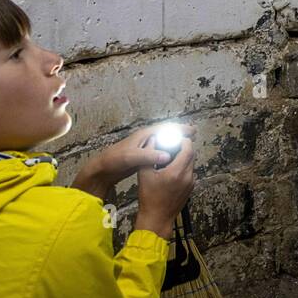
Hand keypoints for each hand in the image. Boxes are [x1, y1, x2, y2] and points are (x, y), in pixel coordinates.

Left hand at [70, 123, 194, 198]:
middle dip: (180, 133)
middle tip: (194, 136)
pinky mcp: (143, 156)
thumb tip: (168, 156)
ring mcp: (145, 147)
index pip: (166, 128)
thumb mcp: (132, 157)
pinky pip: (160, 151)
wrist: (103, 169)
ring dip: (175, 143)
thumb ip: (149, 155)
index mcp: (145, 135)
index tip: (192, 130)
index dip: (180, 128)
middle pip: (167, 133)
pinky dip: (169, 152)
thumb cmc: (115, 160)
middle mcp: (146, 139)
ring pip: (164, 142)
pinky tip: (174, 158)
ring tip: (187, 146)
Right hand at [134, 136, 195, 238]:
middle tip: (173, 145)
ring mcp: (191, 183)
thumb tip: (152, 140)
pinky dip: (184, 168)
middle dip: (184, 148)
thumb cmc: (149, 198)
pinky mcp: (190, 188)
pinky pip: (190, 173)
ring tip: (170, 158)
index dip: (184, 141)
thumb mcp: (144, 175)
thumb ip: (148, 155)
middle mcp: (187, 177)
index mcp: (176, 172)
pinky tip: (172, 170)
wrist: (157, 218)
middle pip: (192, 155)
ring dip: (184, 158)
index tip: (177, 138)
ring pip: (191, 164)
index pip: (188, 149)